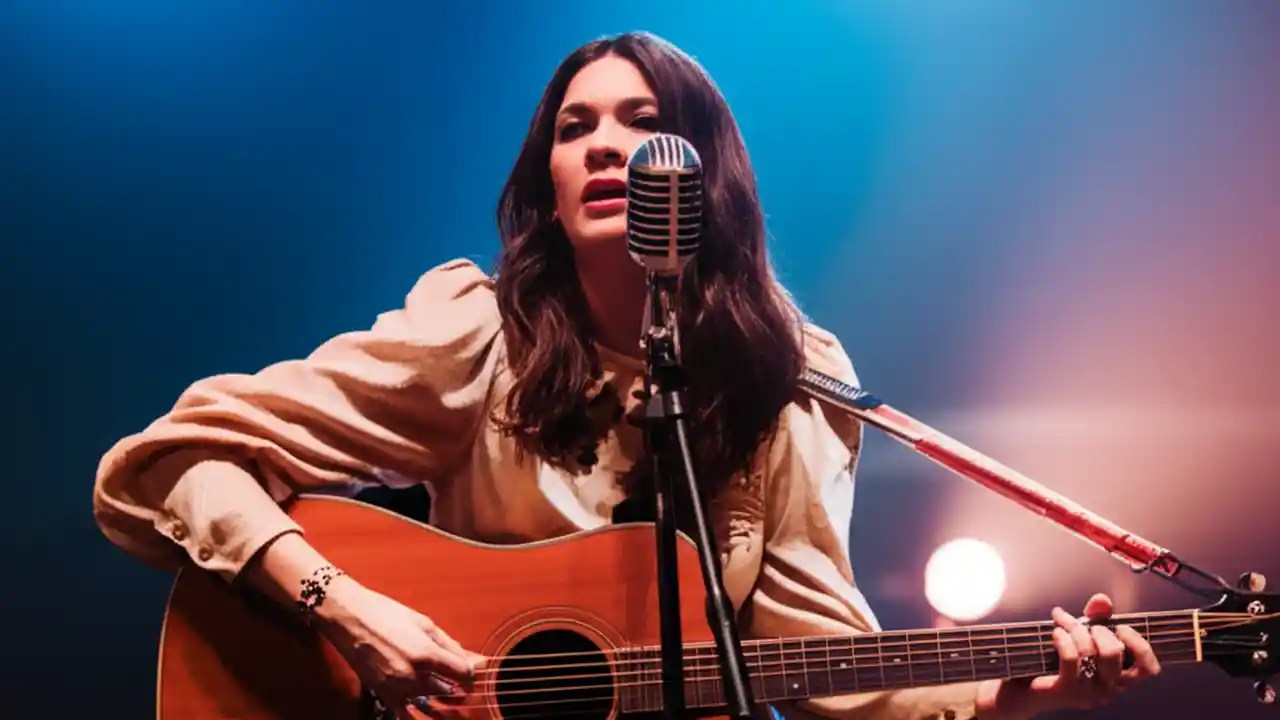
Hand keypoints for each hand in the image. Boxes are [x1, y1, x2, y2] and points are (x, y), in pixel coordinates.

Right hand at [312, 576, 484, 718]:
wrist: (349, 618)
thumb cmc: (384, 613)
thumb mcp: (423, 622)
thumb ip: (449, 644)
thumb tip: (470, 657)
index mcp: (426, 653)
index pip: (463, 673)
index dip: (471, 671)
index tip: (472, 668)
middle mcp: (412, 674)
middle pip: (448, 689)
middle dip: (456, 682)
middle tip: (455, 673)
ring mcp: (396, 687)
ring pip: (430, 700)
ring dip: (438, 693)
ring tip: (438, 681)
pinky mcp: (382, 693)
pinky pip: (404, 714)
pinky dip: (416, 715)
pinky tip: (423, 711)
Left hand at [977, 593, 1161, 719]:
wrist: (1021, 688)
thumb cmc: (1054, 661)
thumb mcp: (1081, 636)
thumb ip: (1096, 618)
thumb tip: (1102, 600)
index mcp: (1118, 678)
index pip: (1148, 669)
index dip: (1140, 644)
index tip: (1121, 627)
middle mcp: (1108, 690)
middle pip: (1115, 653)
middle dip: (1098, 629)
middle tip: (1085, 624)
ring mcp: (1089, 693)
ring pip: (1091, 652)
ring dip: (1075, 628)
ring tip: (1062, 621)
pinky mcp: (1067, 691)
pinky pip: (1072, 657)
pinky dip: (1064, 638)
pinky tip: (1055, 631)